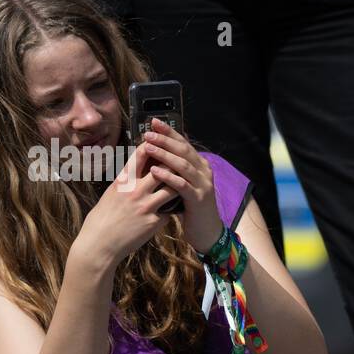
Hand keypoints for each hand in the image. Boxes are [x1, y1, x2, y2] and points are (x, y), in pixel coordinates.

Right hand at [74, 150, 180, 269]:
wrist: (99, 243)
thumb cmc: (101, 219)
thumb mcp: (111, 193)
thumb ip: (125, 182)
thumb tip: (135, 171)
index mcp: (122, 181)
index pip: (140, 155)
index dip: (153, 146)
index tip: (160, 141)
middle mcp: (135, 190)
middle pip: (162, 169)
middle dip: (172, 163)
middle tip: (181, 161)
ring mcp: (146, 206)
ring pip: (172, 188)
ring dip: (178, 185)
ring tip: (185, 183)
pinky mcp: (154, 221)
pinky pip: (170, 210)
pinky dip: (175, 207)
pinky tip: (181, 206)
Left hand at [135, 117, 224, 253]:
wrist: (206, 231)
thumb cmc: (190, 207)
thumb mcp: (183, 184)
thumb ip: (174, 168)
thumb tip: (156, 151)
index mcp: (199, 165)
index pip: (183, 143)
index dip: (169, 132)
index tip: (153, 122)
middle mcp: (204, 171)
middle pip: (184, 150)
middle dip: (165, 140)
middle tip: (148, 133)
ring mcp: (203, 185)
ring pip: (183, 164)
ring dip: (164, 154)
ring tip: (148, 147)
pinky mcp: (199, 199)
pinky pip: (182, 184)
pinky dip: (168, 176)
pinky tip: (154, 170)